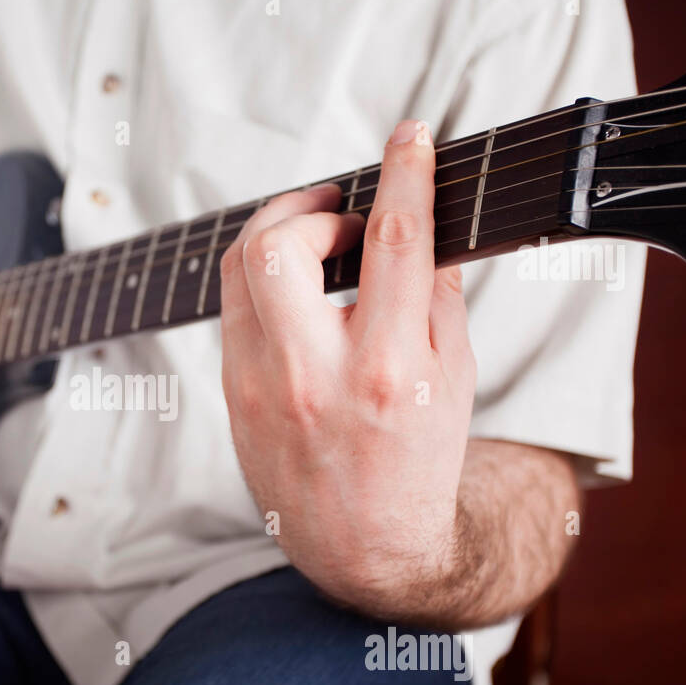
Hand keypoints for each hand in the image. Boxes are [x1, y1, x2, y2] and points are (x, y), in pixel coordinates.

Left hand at [219, 119, 476, 617]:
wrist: (362, 549)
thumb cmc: (417, 461)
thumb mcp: (455, 378)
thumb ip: (436, 294)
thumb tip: (420, 218)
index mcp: (387, 371)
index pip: (393, 242)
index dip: (404, 173)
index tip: (410, 135)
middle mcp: (313, 376)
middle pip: (277, 246)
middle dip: (310, 207)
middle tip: (342, 216)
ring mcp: (259, 387)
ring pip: (238, 268)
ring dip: (279, 235)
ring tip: (321, 246)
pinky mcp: (230, 395)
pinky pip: (234, 308)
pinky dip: (266, 283)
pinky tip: (299, 294)